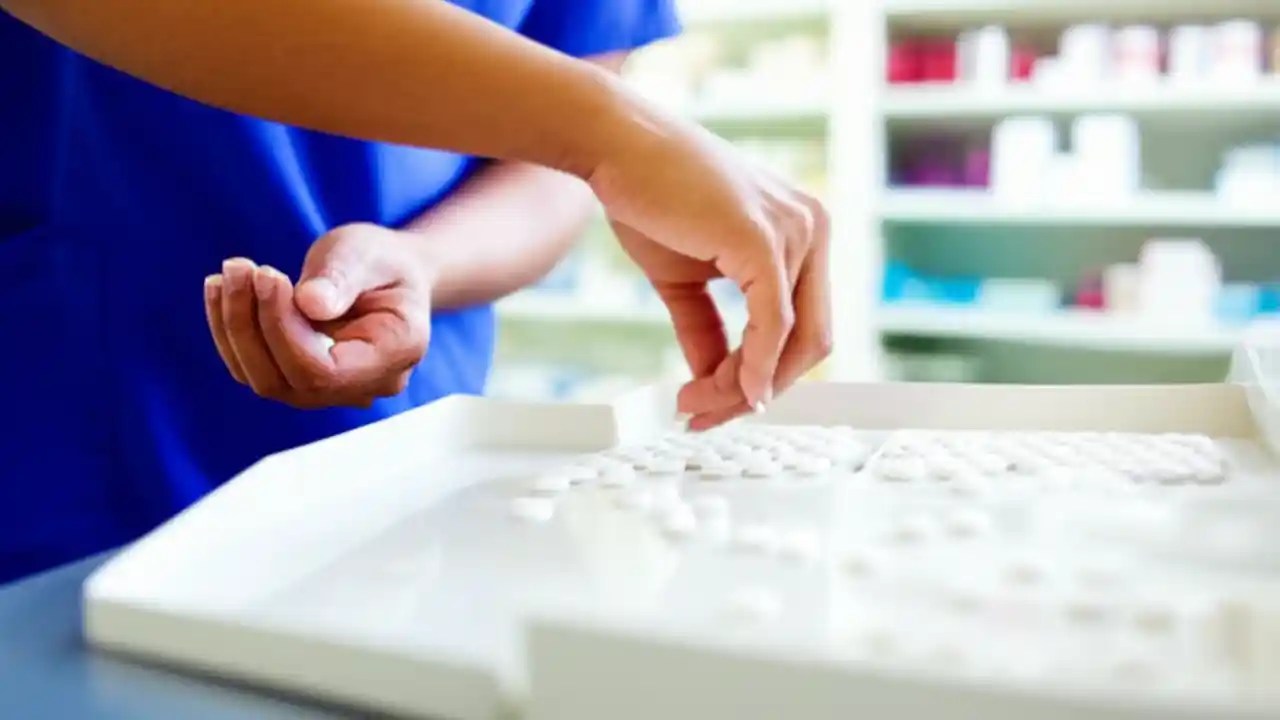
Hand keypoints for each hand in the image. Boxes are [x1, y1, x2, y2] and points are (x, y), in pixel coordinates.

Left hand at [203, 223, 432, 408]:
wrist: (386, 276)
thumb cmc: (380, 260)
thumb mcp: (365, 253)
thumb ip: (342, 278)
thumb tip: (309, 305)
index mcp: (398, 352)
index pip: (326, 370)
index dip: (285, 330)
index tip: (267, 275)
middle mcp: (369, 385)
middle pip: (292, 380)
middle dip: (252, 324)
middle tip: (239, 266)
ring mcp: (335, 392)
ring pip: (267, 379)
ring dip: (235, 327)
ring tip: (230, 273)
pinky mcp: (303, 384)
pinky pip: (257, 370)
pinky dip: (233, 332)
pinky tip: (223, 290)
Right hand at [592, 115, 830, 426]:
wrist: (615, 147)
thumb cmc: (649, 198)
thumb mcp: (687, 280)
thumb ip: (708, 329)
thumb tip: (716, 382)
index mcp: (803, 233)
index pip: (805, 324)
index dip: (765, 375)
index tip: (715, 405)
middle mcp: (813, 229)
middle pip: (812, 340)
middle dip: (759, 390)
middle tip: (704, 416)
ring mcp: (795, 231)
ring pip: (792, 341)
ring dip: (741, 386)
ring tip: (692, 403)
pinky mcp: (765, 239)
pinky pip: (772, 324)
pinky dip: (753, 367)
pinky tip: (726, 393)